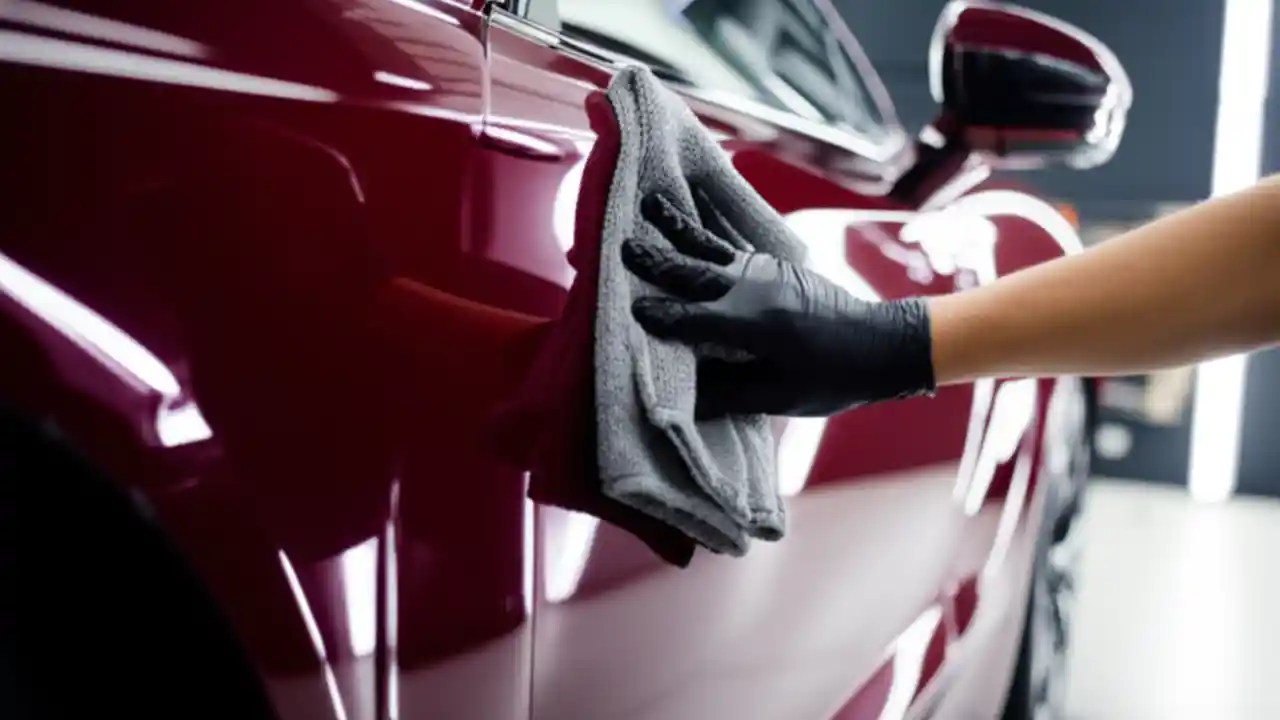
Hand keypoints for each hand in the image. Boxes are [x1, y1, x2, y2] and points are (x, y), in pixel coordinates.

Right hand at [623, 189, 935, 417]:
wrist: (881, 343)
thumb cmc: (833, 378)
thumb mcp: (781, 397)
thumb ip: (728, 394)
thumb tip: (683, 397)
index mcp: (753, 324)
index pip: (691, 319)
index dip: (659, 316)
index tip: (628, 309)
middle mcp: (754, 288)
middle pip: (693, 272)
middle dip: (655, 260)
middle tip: (619, 245)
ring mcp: (765, 271)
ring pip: (710, 247)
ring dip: (677, 226)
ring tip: (649, 202)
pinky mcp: (774, 265)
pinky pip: (731, 243)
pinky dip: (708, 228)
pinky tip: (692, 210)